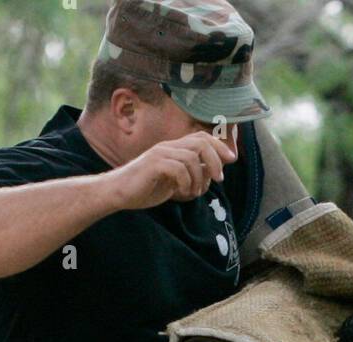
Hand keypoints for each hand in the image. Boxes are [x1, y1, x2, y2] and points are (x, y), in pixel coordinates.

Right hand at [104, 132, 237, 210]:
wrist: (121, 193)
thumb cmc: (148, 188)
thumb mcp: (177, 182)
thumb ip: (194, 175)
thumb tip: (213, 173)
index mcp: (175, 148)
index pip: (202, 137)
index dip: (219, 146)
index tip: (231, 160)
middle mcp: (168, 147)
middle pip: (201, 142)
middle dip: (216, 160)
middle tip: (219, 179)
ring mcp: (160, 154)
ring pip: (192, 158)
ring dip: (200, 179)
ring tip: (193, 193)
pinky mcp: (153, 164)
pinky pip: (179, 169)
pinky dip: (186, 183)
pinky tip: (182, 192)